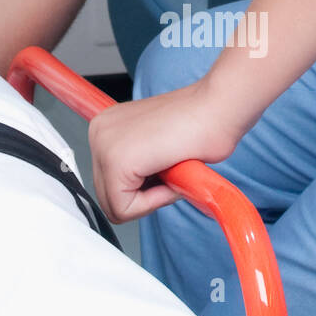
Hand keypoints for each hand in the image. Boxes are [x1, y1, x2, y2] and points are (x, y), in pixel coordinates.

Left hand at [89, 81, 239, 222]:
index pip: (109, 183)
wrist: (217, 108)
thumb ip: (140, 167)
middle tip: (170, 174)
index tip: (166, 168)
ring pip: (115, 206)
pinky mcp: (116, 161)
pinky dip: (153, 201)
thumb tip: (136, 193)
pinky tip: (170, 174)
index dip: (143, 190)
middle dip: (143, 197)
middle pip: (107, 196)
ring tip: (171, 170)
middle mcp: (98, 132)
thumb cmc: (201, 125)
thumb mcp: (156, 148)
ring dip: (149, 199)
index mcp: (107, 127)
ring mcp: (103, 145)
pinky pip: (124, 208)